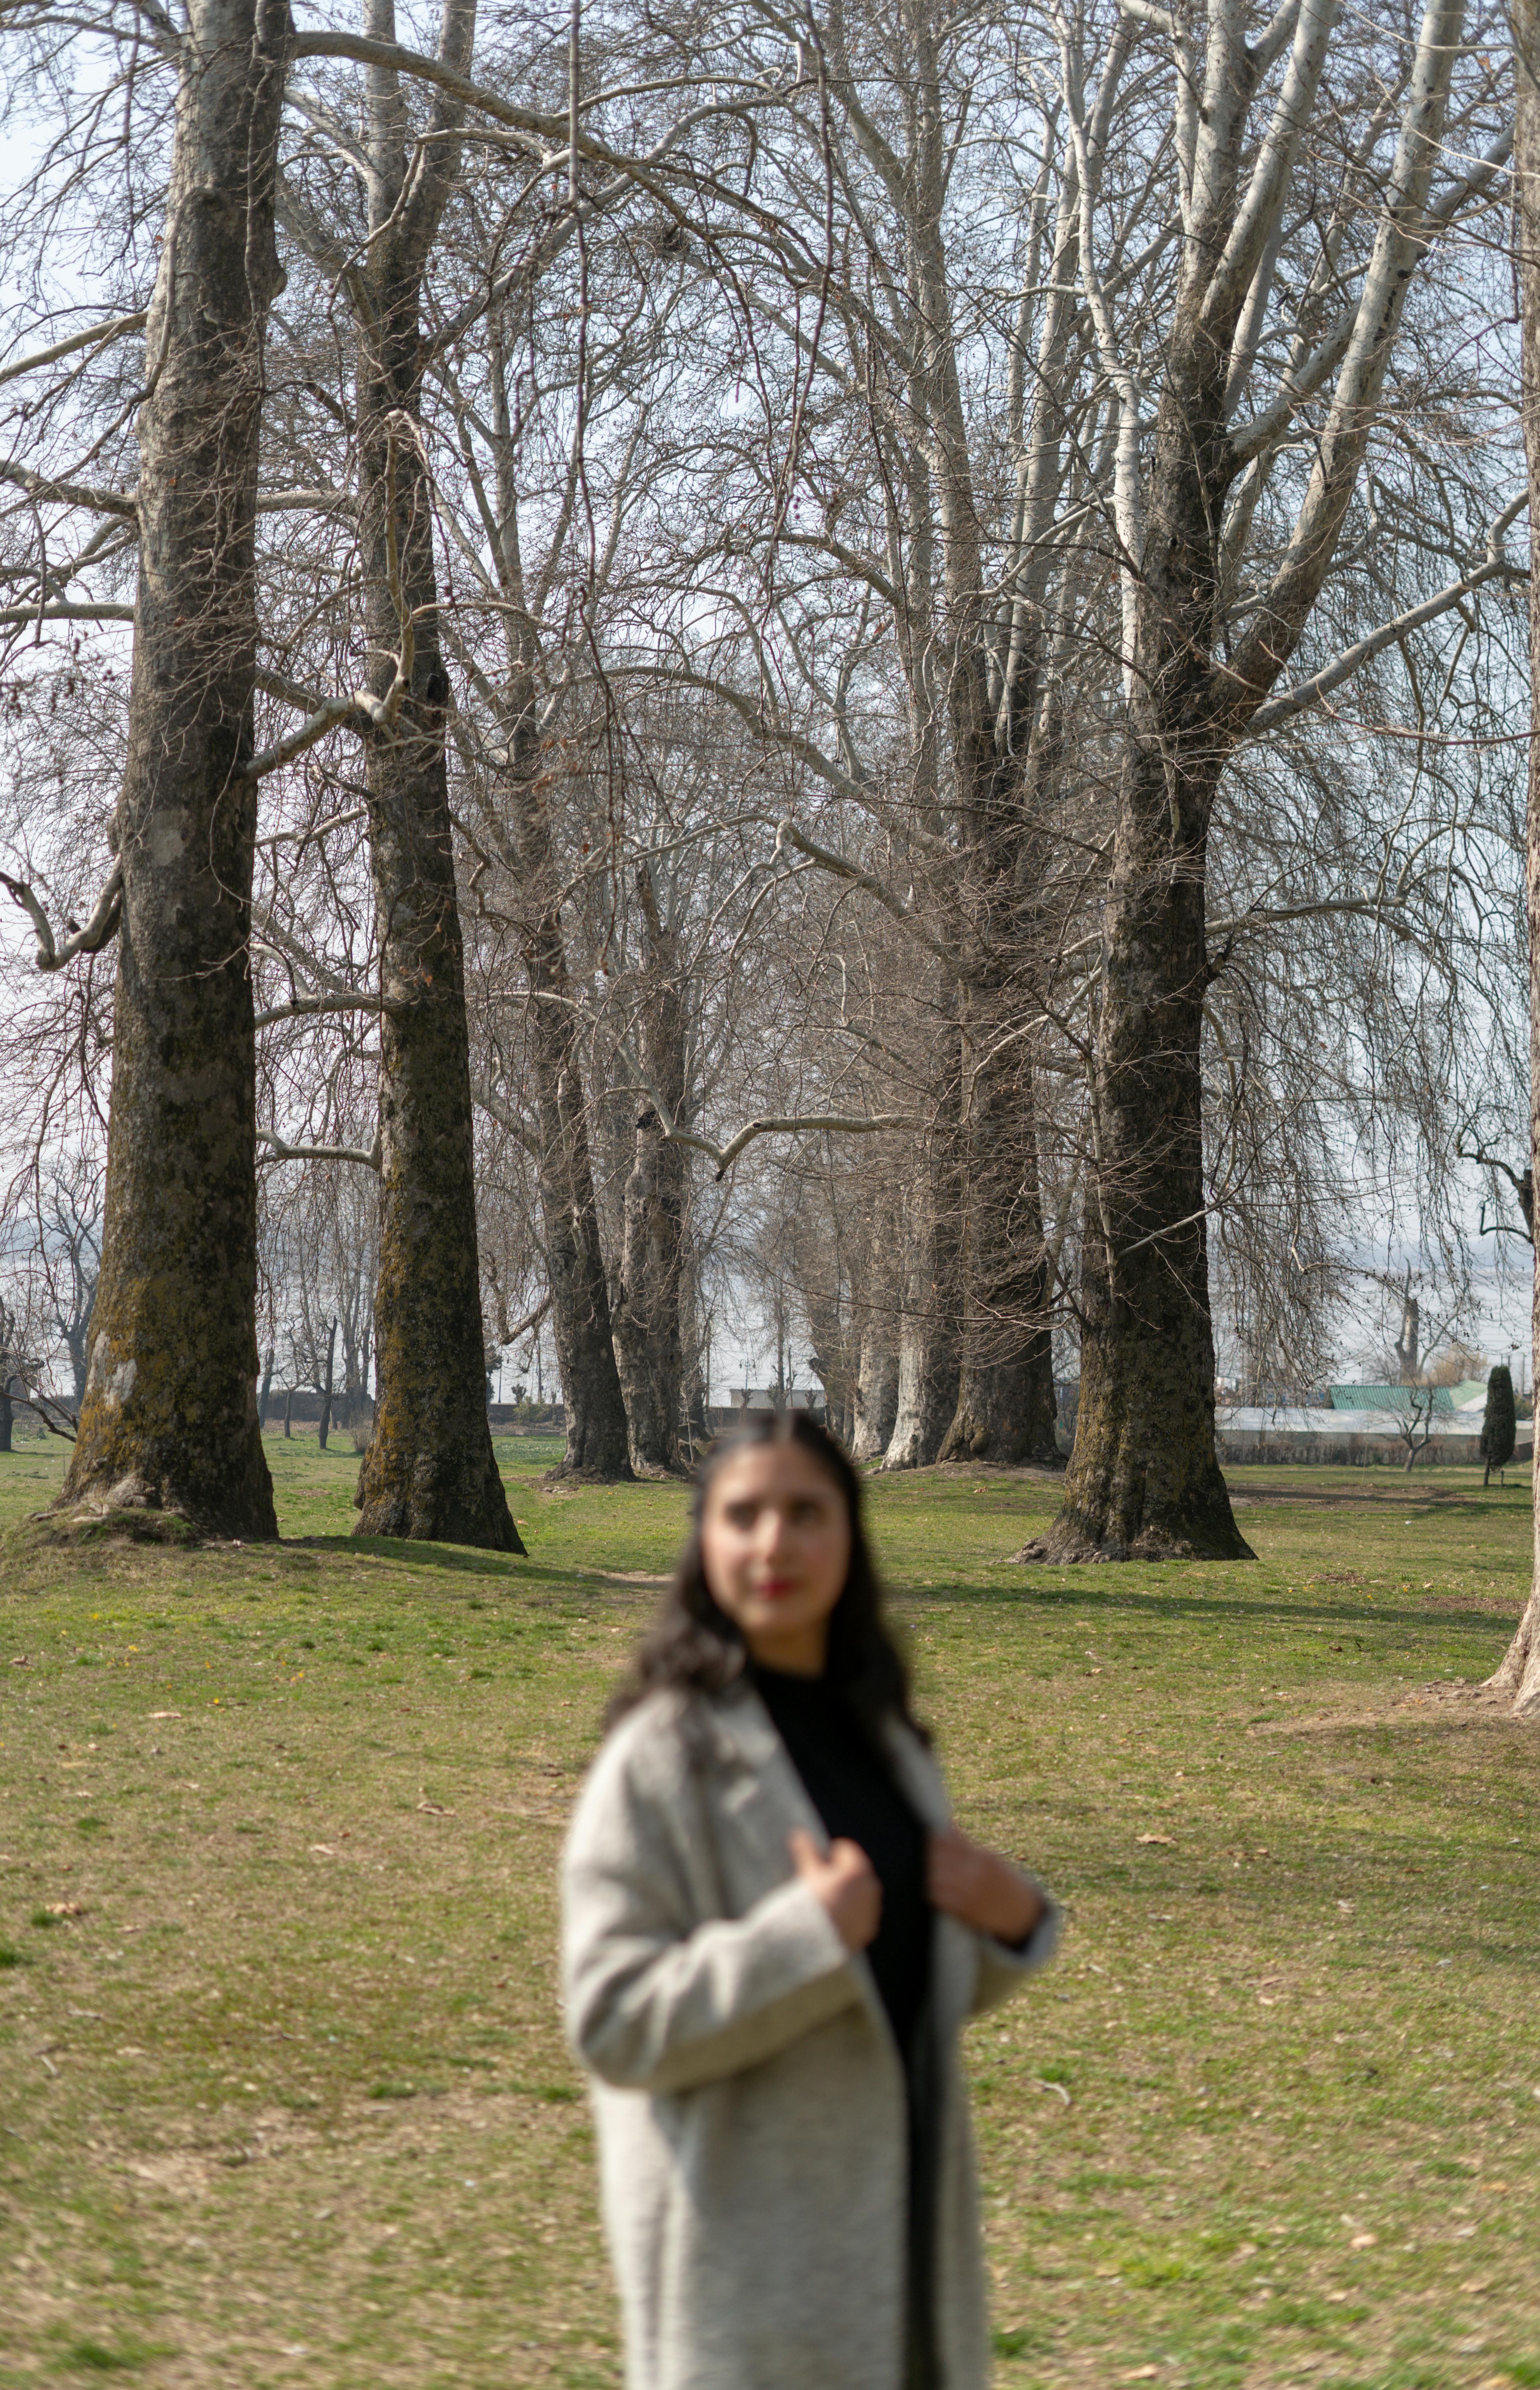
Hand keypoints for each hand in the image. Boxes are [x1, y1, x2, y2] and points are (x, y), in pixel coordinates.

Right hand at [789, 1826, 881, 1951]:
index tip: (819, 1861)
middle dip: (842, 1873)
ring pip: (860, 1894)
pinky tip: (834, 1918)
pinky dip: (851, 1913)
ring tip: (827, 1901)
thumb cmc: (810, 1902)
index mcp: (858, 1869)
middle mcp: (870, 1888)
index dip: (831, 1853)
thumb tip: (798, 1833)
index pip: (847, 1850)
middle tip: (822, 1881)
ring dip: (848, 1893)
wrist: (812, 1941)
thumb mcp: (807, 1873)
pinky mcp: (868, 1929)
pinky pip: (861, 1915)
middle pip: (856, 1872)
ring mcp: (871, 1910)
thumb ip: (806, 1851)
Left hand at [927, 1826, 1044, 1944]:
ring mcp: (970, 1891)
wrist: (1022, 1913)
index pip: (949, 1841)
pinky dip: (932, 1892)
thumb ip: (967, 1845)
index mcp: (982, 1856)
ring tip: (921, 1872)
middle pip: (939, 1858)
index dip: (933, 1839)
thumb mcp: (990, 1860)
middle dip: (927, 1856)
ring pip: (935, 1877)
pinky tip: (930, 1889)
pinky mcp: (966, 1910)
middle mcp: (976, 1872)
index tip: (924, 1837)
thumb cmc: (1003, 1882)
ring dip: (927, 1874)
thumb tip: (948, 1825)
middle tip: (918, 1855)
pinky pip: (939, 1898)